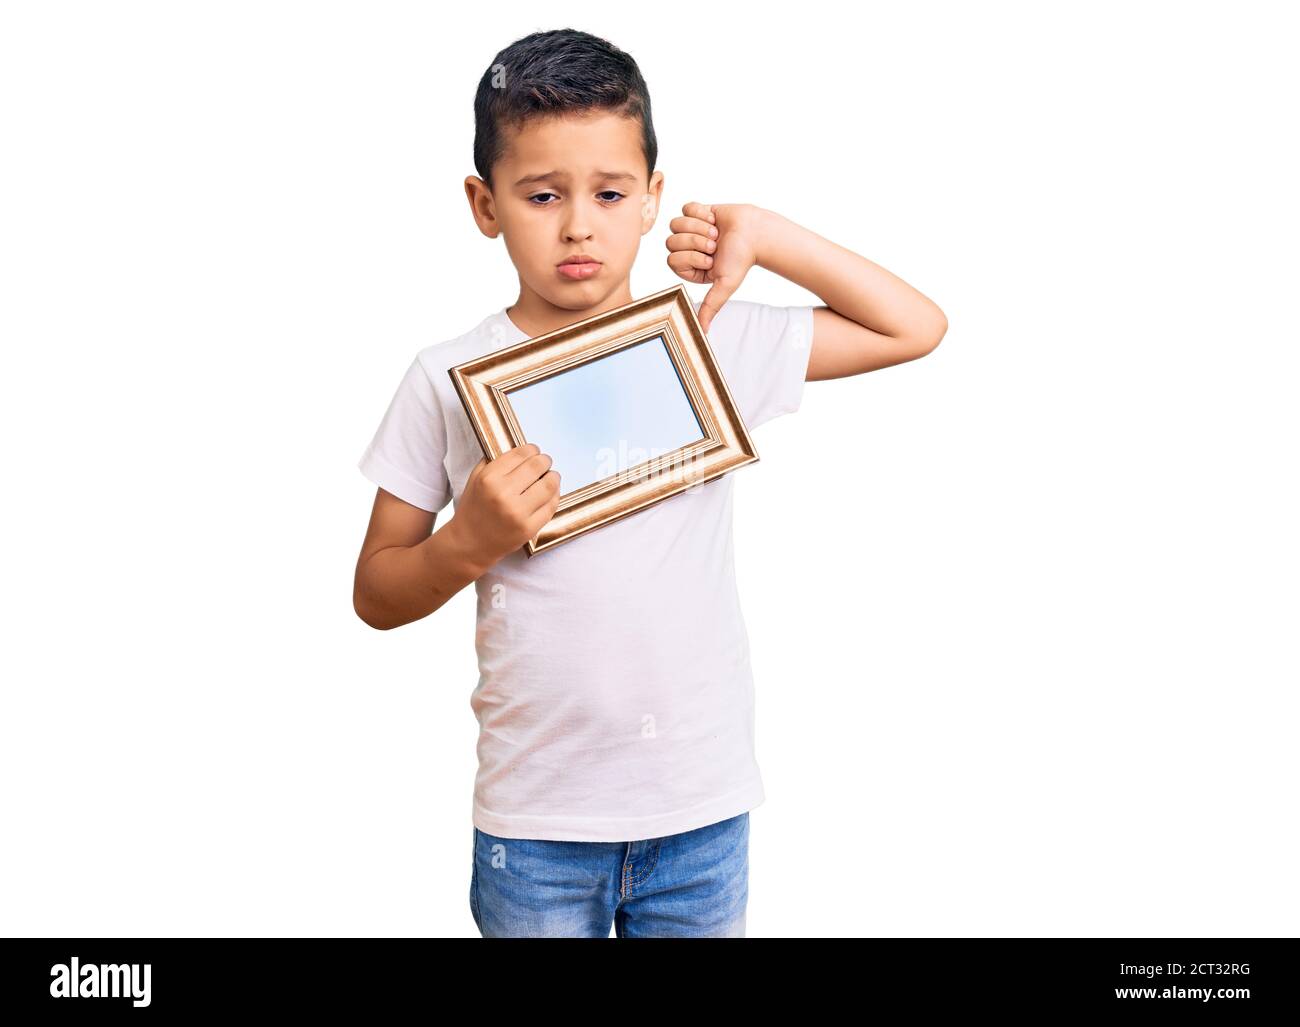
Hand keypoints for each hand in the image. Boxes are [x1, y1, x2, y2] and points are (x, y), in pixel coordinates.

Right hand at [449, 443, 560, 566]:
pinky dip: (554, 496)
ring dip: (553, 477)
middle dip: (545, 461)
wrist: (469, 544)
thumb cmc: (473, 509)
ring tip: (551, 477)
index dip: (532, 450)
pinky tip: (550, 493)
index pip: (521, 454)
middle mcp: (503, 494)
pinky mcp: (529, 528)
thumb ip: (495, 462)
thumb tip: (521, 451)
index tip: (535, 451)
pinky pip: (551, 506)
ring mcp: (518, 512)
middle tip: (545, 463)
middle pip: (538, 466)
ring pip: (549, 485)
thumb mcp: (475, 479)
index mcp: (489, 478)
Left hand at [665, 202, 763, 332]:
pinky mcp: (697, 212)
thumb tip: (702, 333)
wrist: (755, 233)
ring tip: (715, 232)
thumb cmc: (741, 260)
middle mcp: (687, 249)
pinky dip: (701, 213)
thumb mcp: (724, 286)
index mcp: (689, 267)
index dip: (691, 256)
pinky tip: (714, 219)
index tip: (710, 258)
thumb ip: (710, 307)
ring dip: (698, 227)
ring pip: (676, 224)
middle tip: (714, 244)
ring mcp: (690, 230)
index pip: (672, 259)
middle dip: (695, 241)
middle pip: (671, 241)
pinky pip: (686, 208)